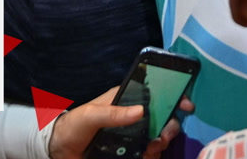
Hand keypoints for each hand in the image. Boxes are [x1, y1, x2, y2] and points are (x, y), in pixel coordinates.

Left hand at [48, 86, 193, 158]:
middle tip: (163, 136)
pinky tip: (145, 156)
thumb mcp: (91, 115)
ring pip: (158, 138)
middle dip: (170, 126)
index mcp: (126, 99)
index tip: (186, 105)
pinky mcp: (129, 153)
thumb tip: (141, 111)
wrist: (59, 150)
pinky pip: (148, 154)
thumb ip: (113, 113)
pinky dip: (151, 156)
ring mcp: (133, 136)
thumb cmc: (74, 125)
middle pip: (163, 118)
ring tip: (151, 148)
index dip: (174, 96)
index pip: (156, 93)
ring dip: (160, 143)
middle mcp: (133, 117)